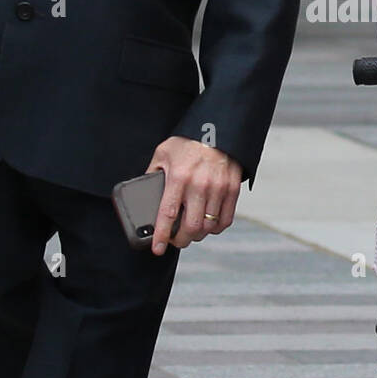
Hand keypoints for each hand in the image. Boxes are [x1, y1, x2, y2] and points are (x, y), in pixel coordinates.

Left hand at [145, 136, 241, 254]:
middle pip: (191, 227)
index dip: (162, 236)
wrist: (218, 128)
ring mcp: (218, 188)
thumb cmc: (188, 141)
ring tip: (192, 232)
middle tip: (177, 240)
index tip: (157, 249)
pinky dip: (216, 228)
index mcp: (178, 177)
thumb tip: (144, 192)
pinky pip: (225, 220)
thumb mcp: (163, 153)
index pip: (168, 215)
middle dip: (182, 240)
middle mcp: (199, 185)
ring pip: (208, 227)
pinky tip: (208, 225)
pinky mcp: (232, 189)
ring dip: (198, 235)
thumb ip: (153, 173)